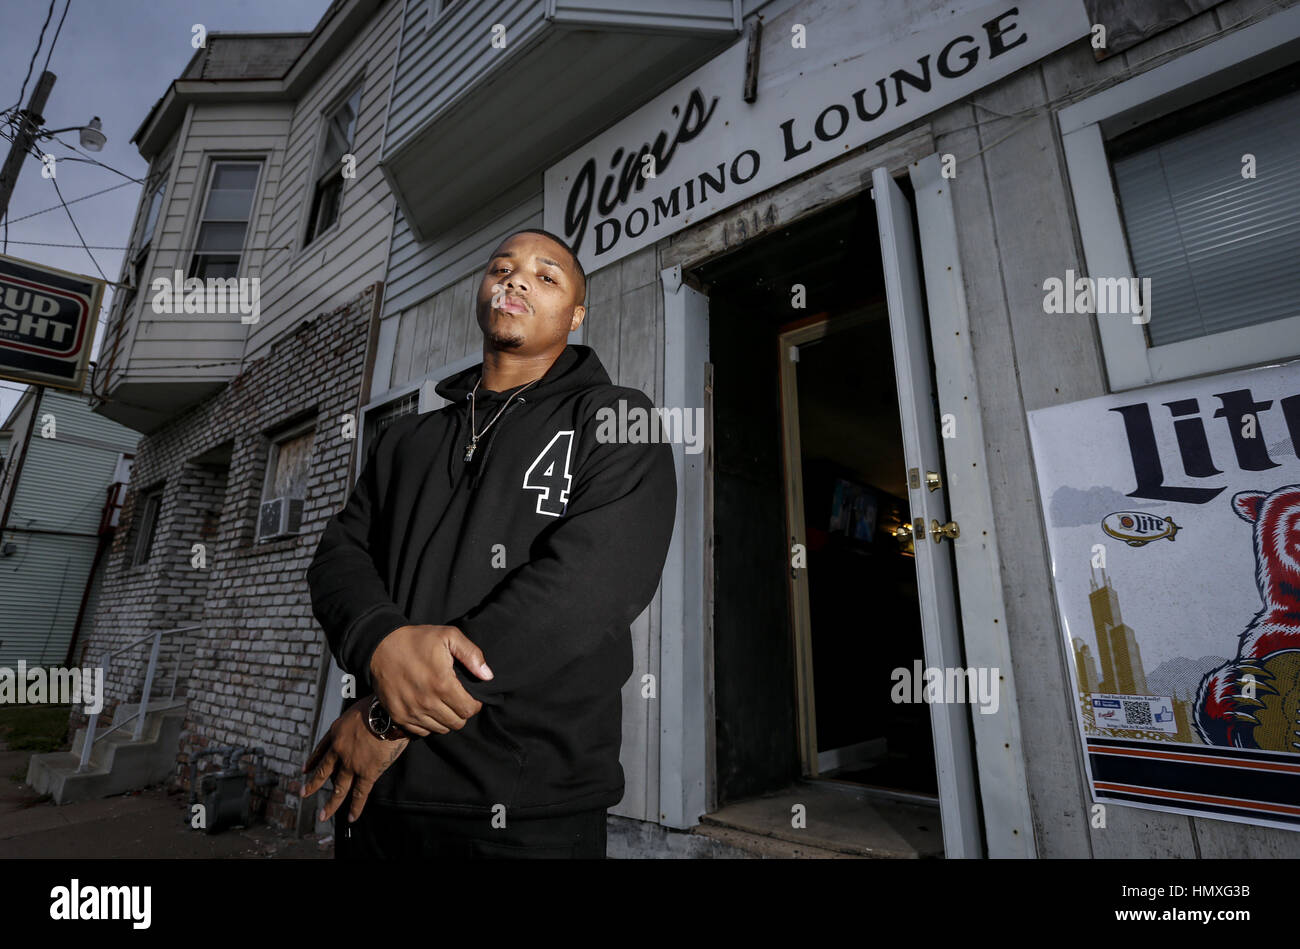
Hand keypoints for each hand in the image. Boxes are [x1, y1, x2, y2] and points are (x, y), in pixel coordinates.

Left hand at [300, 697, 408, 822]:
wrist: (386, 713)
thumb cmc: (376, 705)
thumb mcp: (357, 707)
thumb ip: (355, 720)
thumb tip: (363, 724)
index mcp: (336, 733)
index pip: (321, 750)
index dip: (313, 761)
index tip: (306, 769)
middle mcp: (339, 750)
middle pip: (324, 772)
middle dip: (313, 785)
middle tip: (304, 794)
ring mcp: (352, 763)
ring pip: (339, 788)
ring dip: (331, 804)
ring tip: (323, 815)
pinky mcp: (367, 772)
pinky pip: (360, 794)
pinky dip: (355, 807)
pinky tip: (351, 817)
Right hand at [369, 624, 491, 736]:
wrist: (380, 647)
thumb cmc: (417, 640)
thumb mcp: (448, 636)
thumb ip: (471, 655)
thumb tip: (487, 676)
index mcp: (442, 684)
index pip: (469, 710)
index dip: (474, 705)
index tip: (471, 697)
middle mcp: (426, 702)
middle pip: (456, 723)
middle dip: (461, 713)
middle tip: (457, 699)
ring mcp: (411, 711)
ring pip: (440, 729)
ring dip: (446, 719)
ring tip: (443, 703)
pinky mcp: (398, 716)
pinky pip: (422, 731)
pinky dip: (429, 724)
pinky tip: (428, 708)